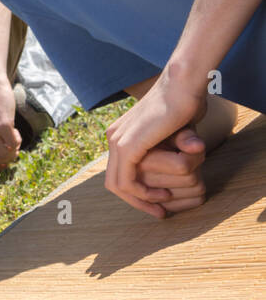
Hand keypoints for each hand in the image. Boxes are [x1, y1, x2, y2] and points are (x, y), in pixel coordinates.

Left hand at [0, 76, 20, 171]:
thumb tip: (3, 162)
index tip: (6, 162)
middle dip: (9, 157)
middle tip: (13, 145)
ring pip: (7, 154)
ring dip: (15, 149)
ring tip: (14, 137)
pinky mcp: (3, 125)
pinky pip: (14, 143)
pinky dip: (18, 140)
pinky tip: (16, 131)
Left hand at [105, 70, 207, 217]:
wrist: (184, 86)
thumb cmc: (184, 107)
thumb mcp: (172, 136)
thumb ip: (166, 152)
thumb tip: (176, 168)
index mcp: (120, 135)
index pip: (118, 172)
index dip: (135, 193)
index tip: (158, 204)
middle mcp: (113, 138)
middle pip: (114, 182)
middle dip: (135, 202)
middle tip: (158, 213)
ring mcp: (117, 140)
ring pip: (117, 185)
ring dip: (139, 200)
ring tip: (162, 206)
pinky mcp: (127, 145)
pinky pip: (126, 180)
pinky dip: (142, 193)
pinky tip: (162, 195)